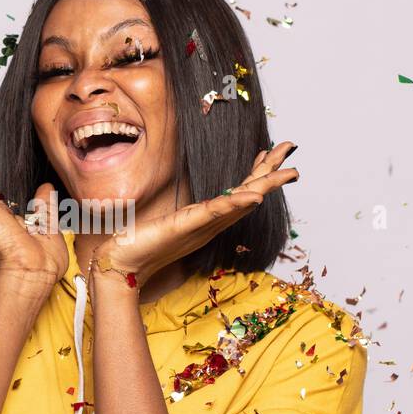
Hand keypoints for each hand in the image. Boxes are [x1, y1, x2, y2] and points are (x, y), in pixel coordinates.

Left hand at [88, 141, 297, 285]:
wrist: (122, 265)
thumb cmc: (141, 244)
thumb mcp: (167, 223)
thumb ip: (182, 215)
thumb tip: (188, 205)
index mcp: (208, 219)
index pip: (240, 192)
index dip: (256, 173)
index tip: (269, 153)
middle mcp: (210, 223)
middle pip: (249, 193)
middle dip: (271, 171)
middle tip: (290, 148)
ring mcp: (201, 226)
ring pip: (240, 202)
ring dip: (264, 186)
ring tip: (286, 173)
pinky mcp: (186, 227)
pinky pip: (214, 213)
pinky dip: (235, 204)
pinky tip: (253, 196)